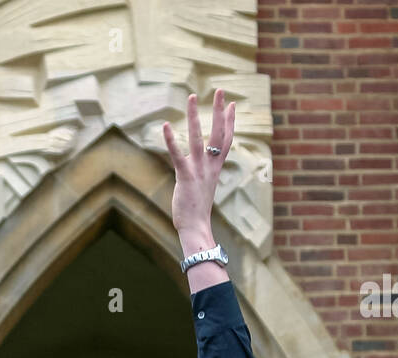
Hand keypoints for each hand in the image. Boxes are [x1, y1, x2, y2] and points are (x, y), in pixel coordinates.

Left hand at [163, 89, 234, 240]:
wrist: (196, 228)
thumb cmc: (197, 212)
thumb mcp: (204, 188)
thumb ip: (204, 175)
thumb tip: (202, 172)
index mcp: (216, 168)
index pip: (227, 140)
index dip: (230, 121)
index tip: (231, 104)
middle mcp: (210, 166)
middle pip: (219, 133)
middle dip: (219, 111)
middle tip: (219, 90)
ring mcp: (199, 170)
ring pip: (198, 137)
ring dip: (194, 116)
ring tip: (192, 96)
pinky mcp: (185, 176)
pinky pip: (177, 154)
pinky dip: (170, 140)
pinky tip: (165, 125)